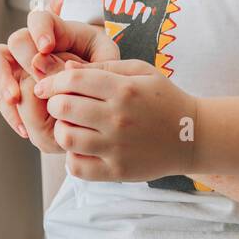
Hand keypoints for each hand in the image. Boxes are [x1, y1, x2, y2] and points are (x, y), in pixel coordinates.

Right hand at [0, 10, 117, 140]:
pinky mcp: (11, 86)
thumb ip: (89, 64)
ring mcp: (18, 63)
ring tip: (14, 99)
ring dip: (2, 80)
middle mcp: (32, 43)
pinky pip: (1, 95)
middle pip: (17, 40)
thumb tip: (63, 69)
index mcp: (57, 30)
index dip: (39, 29)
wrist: (98, 91)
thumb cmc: (104, 67)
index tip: (47, 47)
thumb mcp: (106, 62)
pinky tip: (25, 130)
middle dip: (25, 58)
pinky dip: (11, 112)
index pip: (39, 18)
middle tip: (39, 79)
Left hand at [33, 58, 198, 182]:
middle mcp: (118, 118)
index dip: (52, 82)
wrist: (193, 136)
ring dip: (62, 130)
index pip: (72, 81)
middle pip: (64, 108)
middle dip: (55, 104)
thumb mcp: (141, 72)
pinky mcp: (118, 171)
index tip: (46, 87)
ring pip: (66, 138)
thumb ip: (103, 67)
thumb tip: (65, 68)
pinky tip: (82, 148)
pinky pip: (77, 167)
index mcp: (124, 89)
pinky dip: (73, 157)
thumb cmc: (164, 99)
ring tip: (72, 126)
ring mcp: (117, 147)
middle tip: (61, 106)